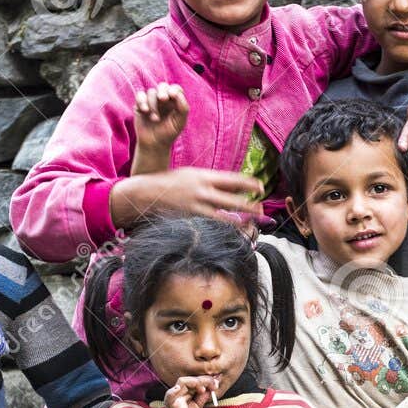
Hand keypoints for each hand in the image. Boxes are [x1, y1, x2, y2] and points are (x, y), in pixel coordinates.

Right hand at [111, 168, 264, 229]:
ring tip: (252, 224)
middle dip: (250, 205)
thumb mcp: (192, 174)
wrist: (146, 193)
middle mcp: (202, 191)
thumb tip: (236, 186)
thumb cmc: (171, 182)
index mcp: (204, 176)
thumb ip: (213, 181)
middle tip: (262, 210)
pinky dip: (222, 229)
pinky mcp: (190, 220)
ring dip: (240, 221)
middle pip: (233, 199)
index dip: (250, 184)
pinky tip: (231, 233)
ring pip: (224, 216)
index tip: (260, 187)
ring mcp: (196, 207)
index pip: (233, 179)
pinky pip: (210, 226)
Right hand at [131, 82, 189, 173]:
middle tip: (163, 99)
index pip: (175, 89)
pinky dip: (142, 101)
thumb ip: (183, 107)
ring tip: (155, 119)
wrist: (154, 145)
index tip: (173, 96)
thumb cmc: (168, 134)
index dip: (174, 90)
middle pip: (163, 86)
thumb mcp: (180, 122)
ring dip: (153, 105)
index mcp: (174, 102)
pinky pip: (140, 95)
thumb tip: (176, 93)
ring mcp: (151, 101)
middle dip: (163, 91)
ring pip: (151, 92)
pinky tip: (145, 111)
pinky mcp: (140, 105)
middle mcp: (162, 100)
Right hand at [163, 374, 219, 407]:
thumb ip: (202, 397)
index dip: (205, 379)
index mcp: (183, 393)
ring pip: (182, 383)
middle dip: (203, 380)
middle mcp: (177, 394)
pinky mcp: (172, 407)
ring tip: (204, 389)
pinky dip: (173, 391)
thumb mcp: (197, 407)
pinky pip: (170, 397)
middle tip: (215, 384)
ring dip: (196, 382)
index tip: (217, 382)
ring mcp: (173, 399)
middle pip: (189, 379)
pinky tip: (178, 388)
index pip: (193, 380)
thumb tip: (213, 386)